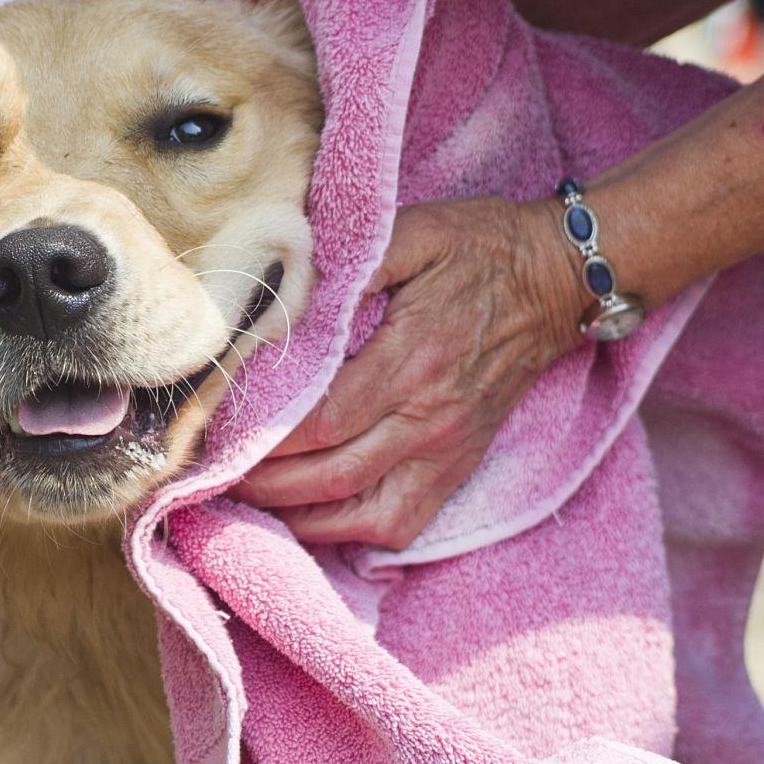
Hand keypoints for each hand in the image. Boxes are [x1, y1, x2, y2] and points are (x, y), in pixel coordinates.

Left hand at [229, 197, 581, 548]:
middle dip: (261, 481)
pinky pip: (397, 525)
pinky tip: (303, 519)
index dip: (263, 434)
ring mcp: (447, 451)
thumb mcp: (413, 230)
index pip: (323, 418)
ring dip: (292, 516)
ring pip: (358, 513)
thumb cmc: (478, 248)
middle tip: (206, 470)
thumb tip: (286, 288)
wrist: (556, 279)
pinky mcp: (457, 467)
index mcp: (413, 359)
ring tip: (240, 497)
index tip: (216, 427)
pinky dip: (344, 533)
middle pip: (330, 476)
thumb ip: (349, 261)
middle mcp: (431, 418)